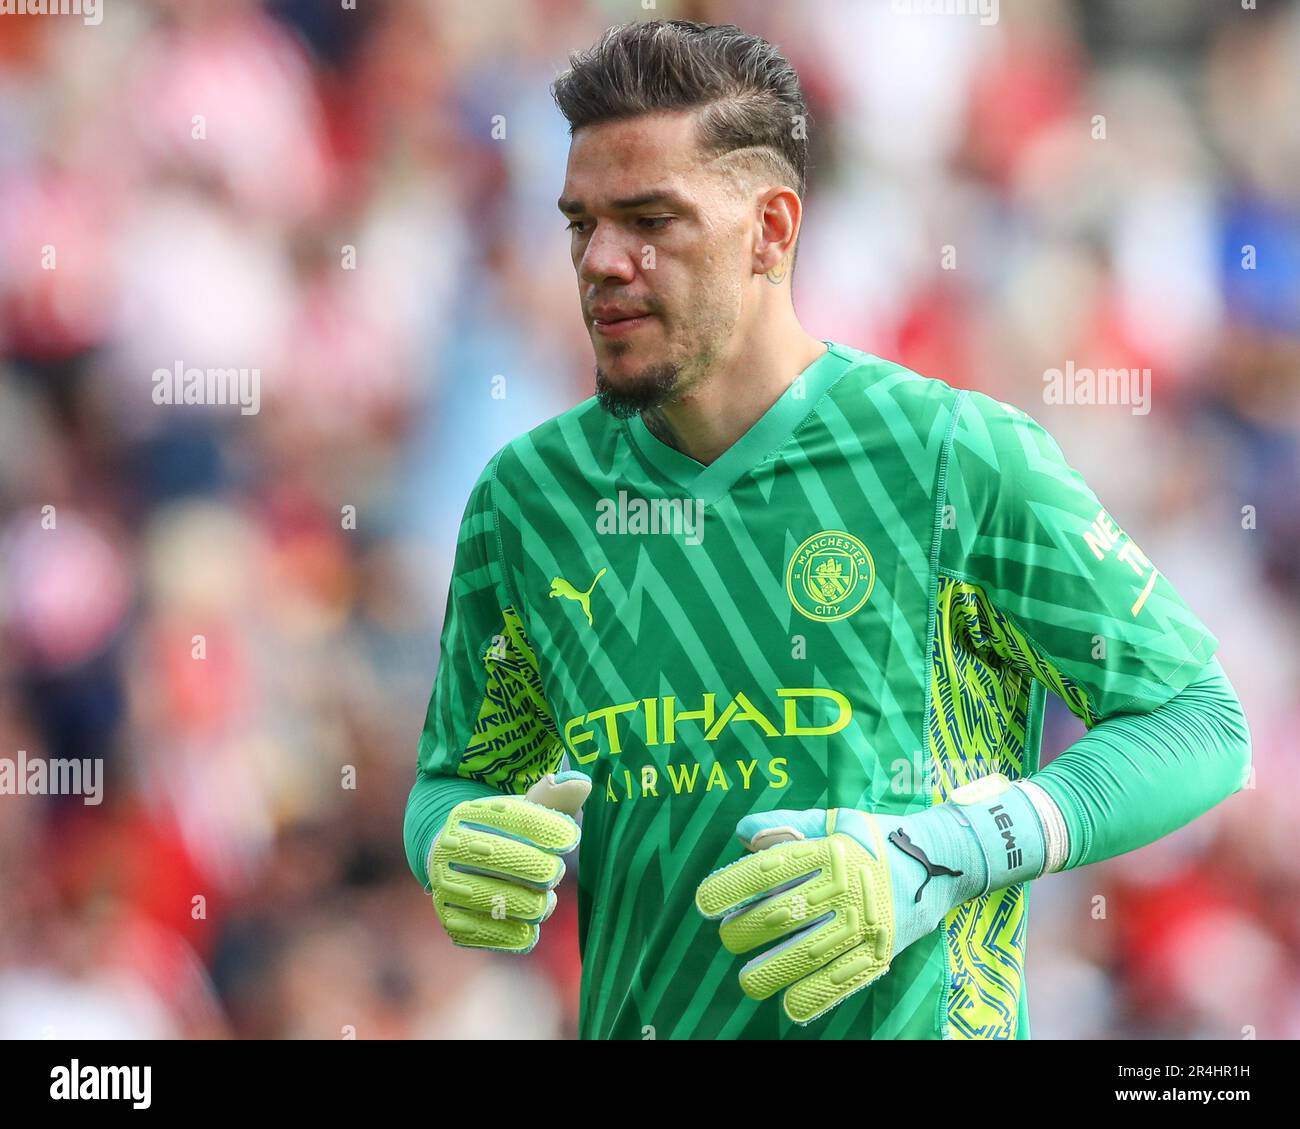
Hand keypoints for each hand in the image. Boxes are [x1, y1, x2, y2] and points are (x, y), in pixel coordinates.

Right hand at [429, 770, 590, 953]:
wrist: (455, 862)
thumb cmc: (503, 832)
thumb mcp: (525, 808)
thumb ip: (555, 796)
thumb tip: (581, 782)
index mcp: (469, 813)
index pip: (513, 816)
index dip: (547, 828)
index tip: (571, 838)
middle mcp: (450, 847)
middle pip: (506, 858)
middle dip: (542, 868)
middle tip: (555, 871)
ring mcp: (446, 886)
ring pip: (502, 901)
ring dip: (534, 904)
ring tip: (545, 900)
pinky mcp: (451, 920)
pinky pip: (492, 933)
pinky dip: (518, 933)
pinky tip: (529, 926)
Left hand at [695, 805, 984, 1023]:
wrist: (940, 861)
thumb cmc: (873, 839)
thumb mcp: (834, 820)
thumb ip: (787, 825)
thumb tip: (743, 833)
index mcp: (830, 850)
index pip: (771, 868)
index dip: (733, 886)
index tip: (704, 903)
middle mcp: (847, 886)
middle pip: (784, 914)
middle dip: (746, 931)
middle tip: (728, 938)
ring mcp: (866, 923)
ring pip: (809, 953)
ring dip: (772, 970)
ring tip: (747, 981)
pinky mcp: (881, 952)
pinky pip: (844, 980)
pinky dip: (817, 997)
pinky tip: (791, 1007)